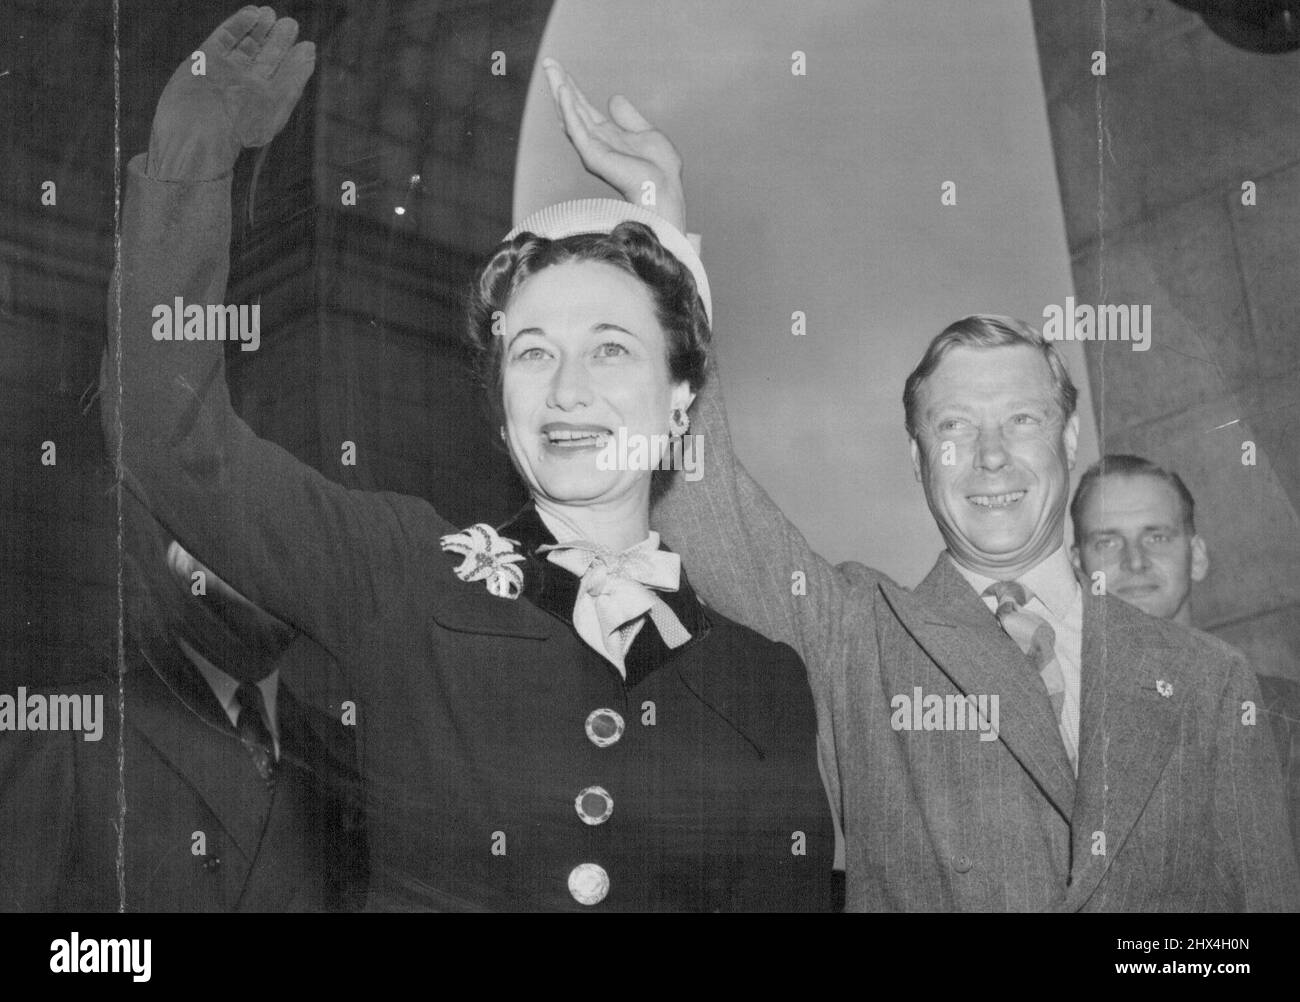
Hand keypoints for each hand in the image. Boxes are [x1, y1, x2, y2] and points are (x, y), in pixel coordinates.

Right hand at [148, 6, 315, 179]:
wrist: (201, 130)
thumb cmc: (242, 126)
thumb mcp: (277, 106)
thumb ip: (293, 79)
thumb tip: (310, 51)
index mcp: (261, 100)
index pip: (280, 74)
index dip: (292, 58)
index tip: (306, 44)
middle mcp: (243, 85)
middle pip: (262, 57)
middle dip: (277, 40)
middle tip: (290, 24)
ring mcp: (223, 71)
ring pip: (244, 45)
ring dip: (259, 28)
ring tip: (271, 14)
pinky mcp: (205, 58)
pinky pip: (224, 37)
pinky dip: (238, 23)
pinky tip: (253, 12)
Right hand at [542, 58, 685, 232]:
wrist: (663, 188)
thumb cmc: (659, 170)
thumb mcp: (645, 132)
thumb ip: (628, 117)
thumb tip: (614, 99)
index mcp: (606, 136)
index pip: (584, 107)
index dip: (573, 87)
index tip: (560, 68)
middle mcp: (595, 141)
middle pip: (573, 107)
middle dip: (560, 83)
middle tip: (548, 61)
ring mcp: (592, 148)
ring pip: (570, 114)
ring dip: (560, 91)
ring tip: (550, 70)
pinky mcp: (592, 155)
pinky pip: (576, 128)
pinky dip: (569, 109)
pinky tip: (563, 91)